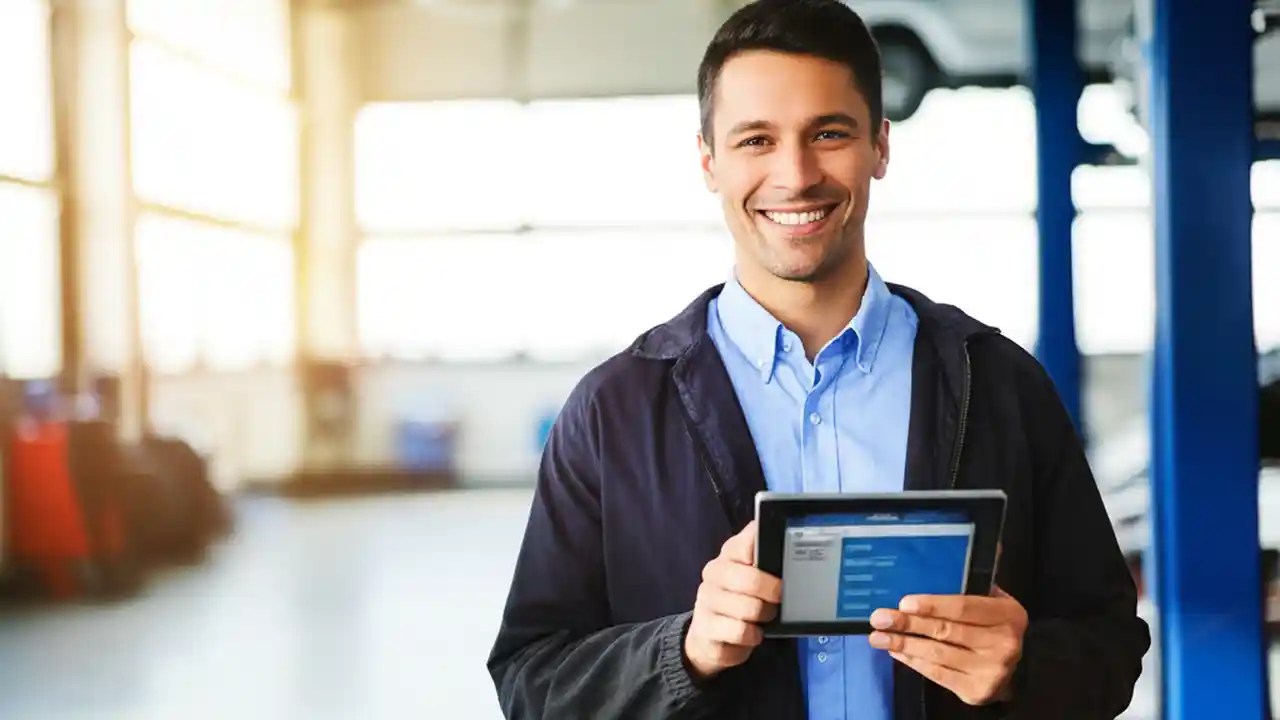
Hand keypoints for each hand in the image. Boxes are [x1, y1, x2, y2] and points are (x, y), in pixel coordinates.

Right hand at [683, 521, 782, 680]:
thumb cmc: (738, 601)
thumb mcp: (751, 576)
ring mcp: (707, 600)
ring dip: (763, 616)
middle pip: (752, 580)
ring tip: (762, 617)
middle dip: (772, 593)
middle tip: (777, 600)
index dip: (763, 552)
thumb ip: (762, 557)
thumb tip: (770, 530)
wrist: (708, 636)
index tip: (775, 563)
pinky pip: (740, 631)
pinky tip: (752, 633)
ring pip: (749, 608)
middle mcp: (714, 573)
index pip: (747, 543)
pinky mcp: (706, 627)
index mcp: (729, 554)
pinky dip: (753, 635)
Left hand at [868, 586, 1027, 705]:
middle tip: (879, 618)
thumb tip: (940, 556)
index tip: (904, 602)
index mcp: (1008, 614)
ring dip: (903, 644)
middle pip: (946, 631)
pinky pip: (937, 674)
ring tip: (878, 637)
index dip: (932, 605)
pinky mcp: (976, 691)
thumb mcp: (993, 602)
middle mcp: (1004, 643)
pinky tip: (896, 651)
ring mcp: (991, 670)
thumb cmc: (994, 627)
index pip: (964, 607)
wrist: (1018, 671)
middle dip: (908, 624)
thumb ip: (971, 585)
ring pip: (937, 654)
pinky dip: (913, 661)